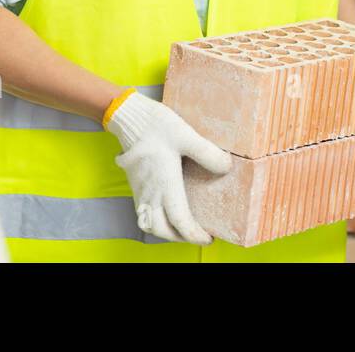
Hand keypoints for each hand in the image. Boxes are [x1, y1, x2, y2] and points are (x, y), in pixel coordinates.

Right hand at [106, 92, 232, 244]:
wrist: (128, 117)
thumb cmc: (157, 125)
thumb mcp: (187, 135)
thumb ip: (208, 153)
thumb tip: (226, 167)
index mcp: (166, 185)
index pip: (180, 222)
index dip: (195, 235)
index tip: (208, 237)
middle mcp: (151, 193)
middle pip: (163, 230)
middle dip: (181, 238)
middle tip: (197, 234)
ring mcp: (140, 190)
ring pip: (150, 224)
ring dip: (166, 232)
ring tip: (181, 228)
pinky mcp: (135, 185)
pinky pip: (143, 214)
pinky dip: (154, 222)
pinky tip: (164, 213)